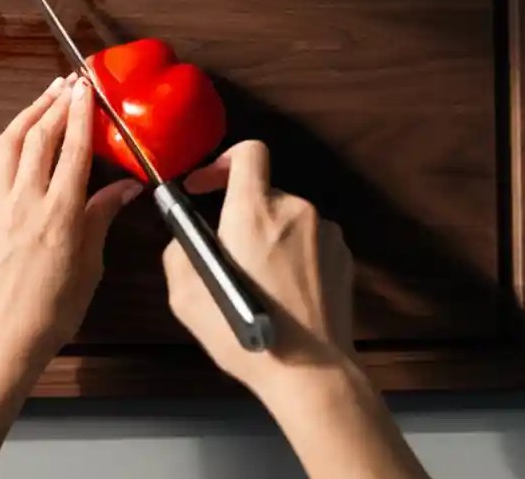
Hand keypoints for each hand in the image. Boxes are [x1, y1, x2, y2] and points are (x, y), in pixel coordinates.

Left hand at [0, 75, 142, 369]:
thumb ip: (102, 218)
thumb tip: (126, 187)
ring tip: (49, 93)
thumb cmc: (53, 311)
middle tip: (73, 81)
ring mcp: (3, 205)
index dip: (81, 114)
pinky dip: (15, 137)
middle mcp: (27, 202)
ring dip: (31, 112)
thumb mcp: (90, 266)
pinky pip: (1, 163)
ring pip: (13, 143)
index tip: (89, 87)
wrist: (1, 338)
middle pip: (40, 137)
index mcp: (59, 215)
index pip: (72, 150)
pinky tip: (27, 130)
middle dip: (56, 103)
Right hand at [162, 140, 354, 393]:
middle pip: (263, 194)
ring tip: (261, 285)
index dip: (223, 163)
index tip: (206, 188)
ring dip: (270, 239)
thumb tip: (187, 234)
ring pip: (287, 220)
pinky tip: (287, 294)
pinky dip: (295, 256)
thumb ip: (180, 250)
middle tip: (229, 258)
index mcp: (254, 211)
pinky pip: (310, 241)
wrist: (311, 371)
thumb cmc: (244, 334)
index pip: (248, 153)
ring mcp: (325, 232)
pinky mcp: (343, 256)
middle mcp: (294, 210)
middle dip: (243, 217)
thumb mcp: (185, 297)